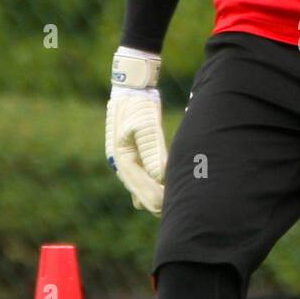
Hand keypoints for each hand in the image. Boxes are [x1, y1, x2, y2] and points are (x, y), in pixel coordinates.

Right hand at [105, 48, 166, 215]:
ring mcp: (126, 161)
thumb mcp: (146, 125)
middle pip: (140, 193)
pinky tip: (163, 195)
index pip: (140, 187)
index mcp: (121, 158)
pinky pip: (142, 180)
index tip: (172, 206)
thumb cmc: (139, 105)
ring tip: (174, 204)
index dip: (157, 198)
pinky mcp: (133, 157)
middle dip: (157, 202)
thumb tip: (160, 177)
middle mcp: (122, 164)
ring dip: (156, 196)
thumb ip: (153, 152)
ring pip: (140, 189)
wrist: (132, 89)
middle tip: (178, 209)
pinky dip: (153, 188)